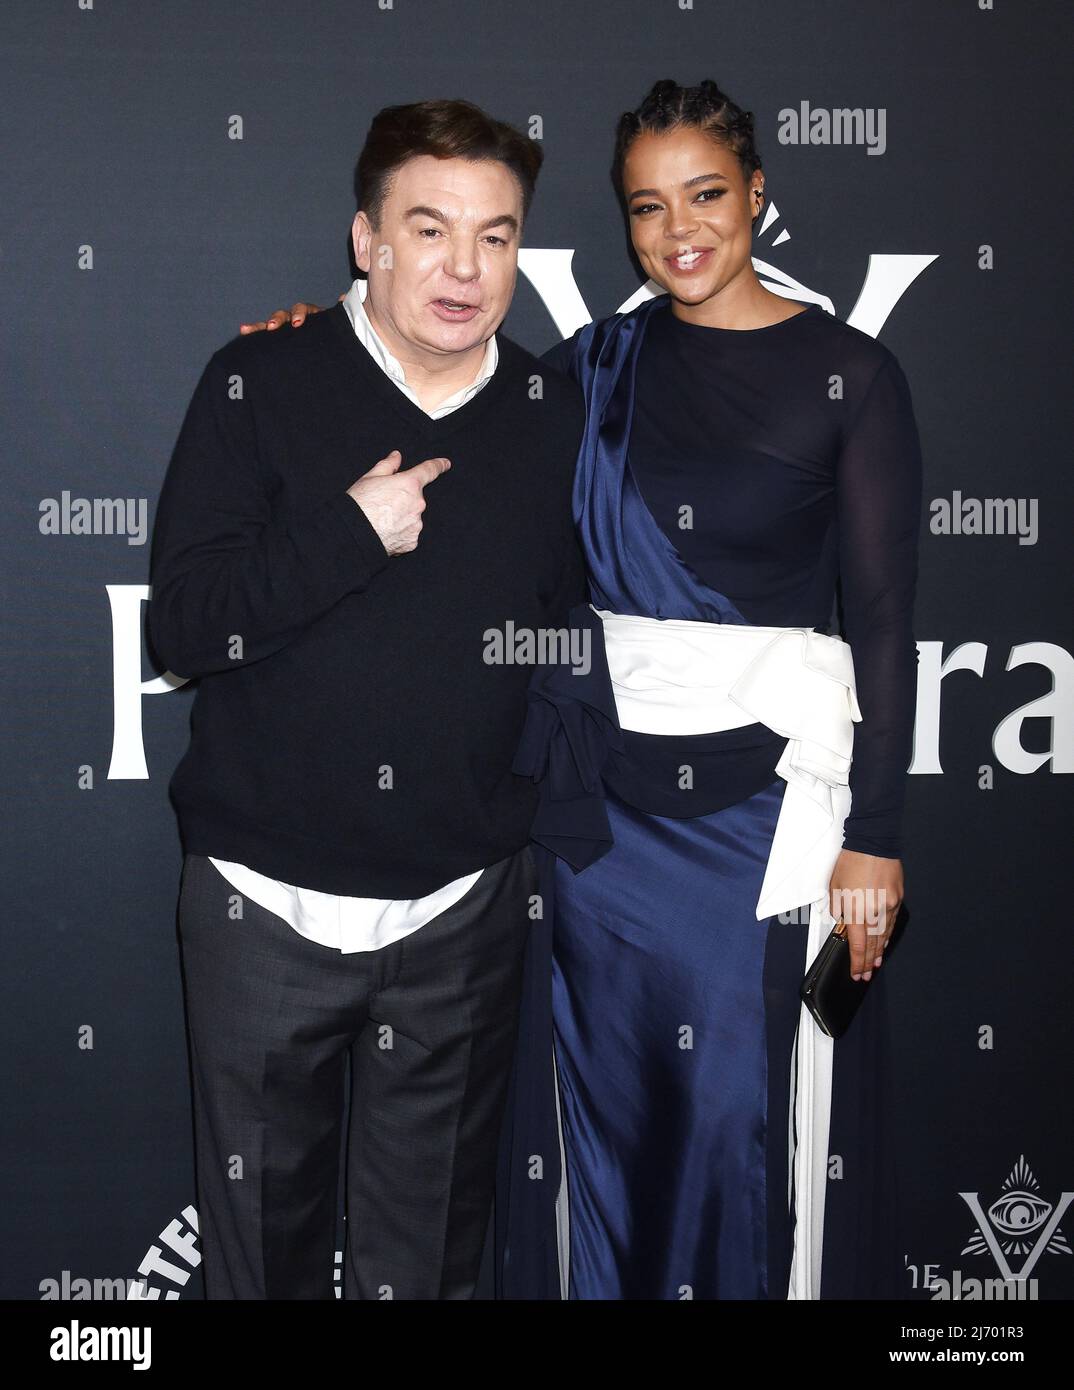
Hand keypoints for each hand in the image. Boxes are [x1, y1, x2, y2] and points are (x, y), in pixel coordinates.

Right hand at [239, 293, 343, 333]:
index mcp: (313, 316)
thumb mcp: (340, 326)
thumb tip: (342, 298)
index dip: (300, 314)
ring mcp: (288, 329)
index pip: (304, 310)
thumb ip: (343, 315)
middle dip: (277, 319)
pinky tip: (243, 330)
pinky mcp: (281, 340)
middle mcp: (298, 320)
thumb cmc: (337, 337)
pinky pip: (267, 336)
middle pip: (284, 315)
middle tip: (272, 327)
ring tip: (246, 329)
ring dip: (260, 325)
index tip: (297, 323)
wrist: (335, 348)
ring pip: (273, 324)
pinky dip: (255, 332)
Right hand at [347, 450, 450, 554]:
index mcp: (409, 484)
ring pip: (412, 517)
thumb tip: (397, 456)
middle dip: (403, 499)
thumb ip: (388, 465)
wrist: (354, 534)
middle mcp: (418, 504)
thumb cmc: (360, 504)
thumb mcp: (370, 477)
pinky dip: (399, 533)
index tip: (445, 464)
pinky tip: (385, 532)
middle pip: (415, 498)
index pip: (429, 470)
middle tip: (383, 505)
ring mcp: (417, 524)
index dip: (438, 465)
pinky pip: (408, 534)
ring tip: (381, 521)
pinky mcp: (412, 541)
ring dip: (401, 517)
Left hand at [827, 849, 902, 981]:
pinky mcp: (898, 898)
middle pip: (873, 944)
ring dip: (879, 950)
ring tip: (875, 963)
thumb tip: (845, 921)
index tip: (857, 973)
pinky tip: (885, 941)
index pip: (858, 945)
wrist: (873, 842)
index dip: (857, 962)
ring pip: (885, 934)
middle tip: (866, 975)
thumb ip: (839, 908)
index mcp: (857, 910)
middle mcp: (875, 911)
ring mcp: (889, 905)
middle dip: (868, 962)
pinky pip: (893, 922)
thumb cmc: (851, 862)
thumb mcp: (835, 886)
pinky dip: (888, 934)